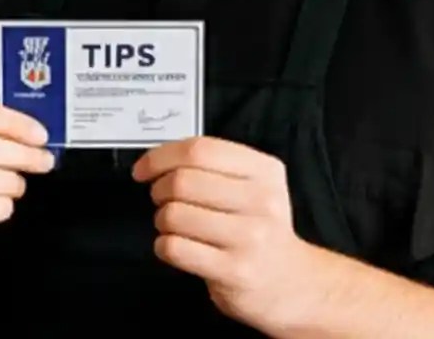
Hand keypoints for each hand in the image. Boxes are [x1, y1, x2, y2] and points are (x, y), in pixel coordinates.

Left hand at [133, 137, 328, 334]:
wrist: (290, 283)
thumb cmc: (258, 229)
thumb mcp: (253, 186)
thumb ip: (213, 166)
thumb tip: (157, 159)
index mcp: (264, 170)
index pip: (200, 150)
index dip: (161, 157)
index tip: (143, 170)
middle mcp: (261, 201)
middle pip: (183, 181)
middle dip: (159, 190)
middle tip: (162, 200)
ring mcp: (250, 238)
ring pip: (174, 215)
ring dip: (162, 220)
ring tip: (175, 227)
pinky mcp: (235, 271)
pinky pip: (175, 248)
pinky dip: (164, 246)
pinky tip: (177, 247)